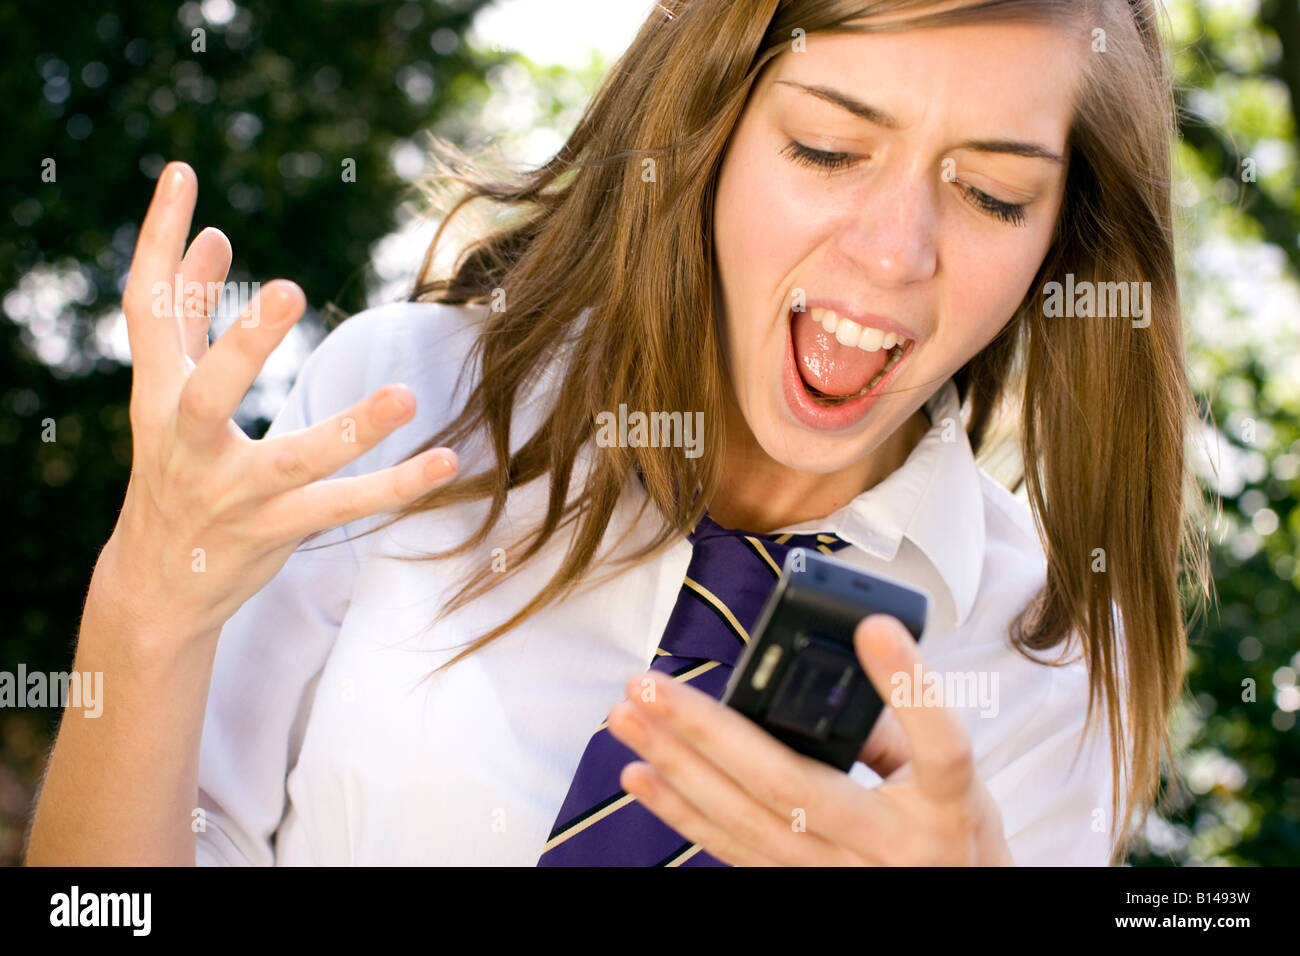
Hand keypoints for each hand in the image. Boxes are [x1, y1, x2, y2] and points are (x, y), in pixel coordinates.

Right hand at [98, 160, 459, 643]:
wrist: (157, 583)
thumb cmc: (172, 467)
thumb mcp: (166, 393)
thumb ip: (189, 316)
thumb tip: (212, 237)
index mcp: (157, 396)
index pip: (147, 310)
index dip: (157, 241)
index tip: (182, 173)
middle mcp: (187, 443)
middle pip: (209, 391)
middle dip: (242, 346)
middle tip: (286, 293)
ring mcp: (233, 493)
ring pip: (294, 461)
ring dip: (352, 430)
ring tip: (406, 395)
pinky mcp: (275, 531)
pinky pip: (343, 507)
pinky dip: (396, 487)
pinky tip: (446, 462)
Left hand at [606, 613, 1013, 864]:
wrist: (963, 909)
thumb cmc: (956, 838)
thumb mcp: (959, 783)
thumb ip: (897, 731)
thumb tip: (820, 686)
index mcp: (944, 808)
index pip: (937, 745)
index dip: (906, 685)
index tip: (873, 627)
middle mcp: (889, 848)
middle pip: (792, 785)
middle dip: (709, 730)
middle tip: (652, 685)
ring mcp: (838, 876)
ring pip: (745, 821)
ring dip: (676, 766)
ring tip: (629, 718)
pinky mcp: (802, 888)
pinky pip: (733, 850)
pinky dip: (681, 812)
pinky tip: (641, 776)